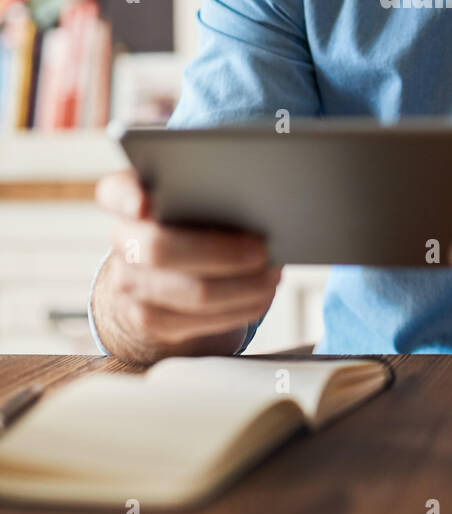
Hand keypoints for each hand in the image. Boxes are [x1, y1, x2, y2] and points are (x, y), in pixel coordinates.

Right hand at [93, 168, 282, 362]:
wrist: (159, 273)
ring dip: (242, 287)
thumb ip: (204, 192)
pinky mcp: (147, 319)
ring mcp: (128, 283)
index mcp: (125, 197)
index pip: (116, 192)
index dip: (128, 198)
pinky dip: (238, 309)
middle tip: (262, 249)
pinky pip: (197, 321)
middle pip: (161, 248)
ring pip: (190, 292)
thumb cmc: (188, 221)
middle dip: (220, 252)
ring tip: (272, 275)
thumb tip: (255, 204)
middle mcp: (121, 239)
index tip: (145, 204)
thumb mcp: (188, 197)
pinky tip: (261, 297)